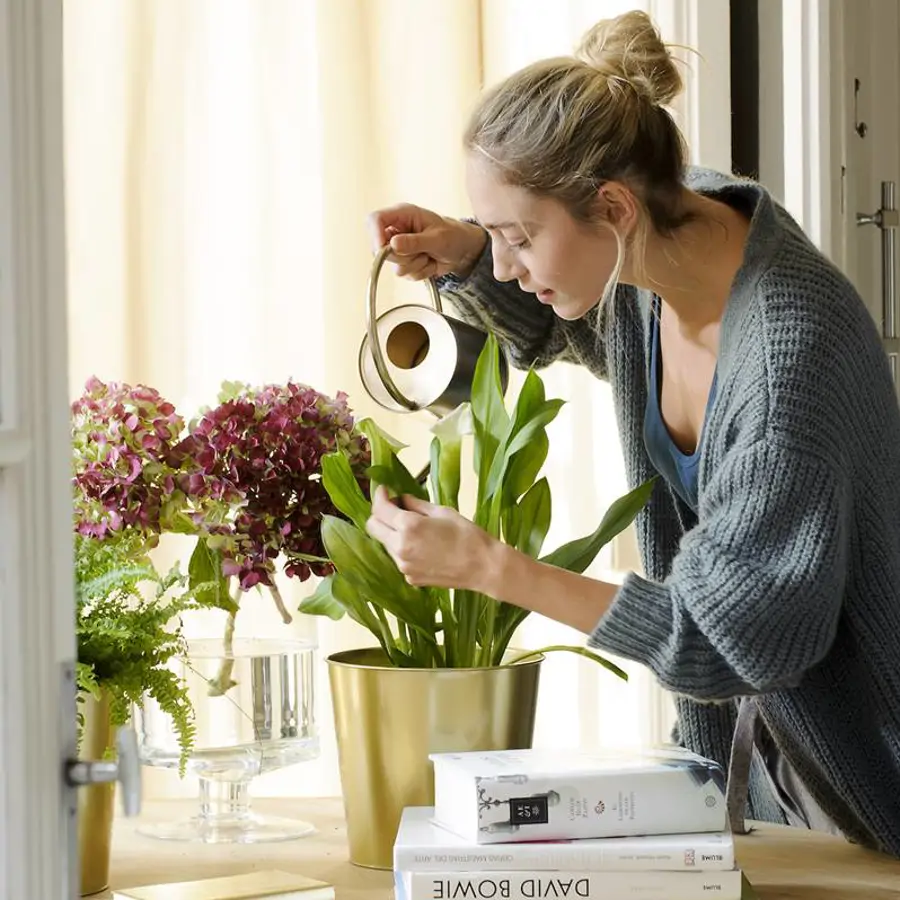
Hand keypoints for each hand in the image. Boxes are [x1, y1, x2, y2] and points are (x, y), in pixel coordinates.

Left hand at [365, 485, 496, 589]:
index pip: (380, 509)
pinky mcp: (410, 578)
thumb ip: (416, 504)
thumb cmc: (468, 535)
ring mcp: (403, 565)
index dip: (379, 496)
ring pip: (385, 543)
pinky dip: (404, 549)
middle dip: (380, 514)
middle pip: (373, 527)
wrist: (483, 567)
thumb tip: (401, 500)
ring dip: (392, 533)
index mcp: (409, 526)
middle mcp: (400, 547)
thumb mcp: (442, 511)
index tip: (384, 490)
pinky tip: (424, 547)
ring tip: (416, 529)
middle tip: (395, 508)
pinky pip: (399, 558)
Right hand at [366, 203, 487, 280]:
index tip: (382, 250)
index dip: (374, 234)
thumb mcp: (437, 238)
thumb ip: (415, 242)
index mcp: (403, 214)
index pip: (375, 219)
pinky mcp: (404, 262)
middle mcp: (397, 230)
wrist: (463, 251)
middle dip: (404, 256)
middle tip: (423, 252)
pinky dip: (420, 272)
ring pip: (395, 265)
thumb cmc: (453, 236)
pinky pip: (405, 274)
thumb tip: (393, 244)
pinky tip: (429, 263)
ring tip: (429, 256)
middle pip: (381, 248)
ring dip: (416, 265)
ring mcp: (399, 247)